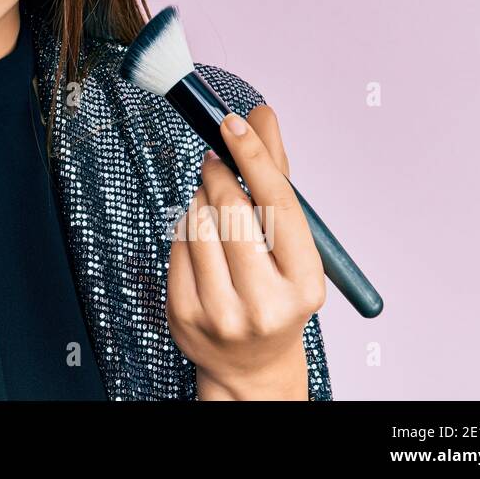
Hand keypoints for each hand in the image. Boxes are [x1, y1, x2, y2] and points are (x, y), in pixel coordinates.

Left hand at [165, 105, 325, 399]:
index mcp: (305, 283)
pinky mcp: (183, 315)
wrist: (251, 364)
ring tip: (211, 205)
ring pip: (197, 221)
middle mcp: (265, 303)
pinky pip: (174, 244)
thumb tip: (262, 114)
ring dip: (199, 198)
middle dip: (219, 173)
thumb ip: (276, 176)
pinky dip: (184, 227)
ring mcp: (221, 313)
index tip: (233, 122)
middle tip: (215, 161)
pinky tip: (199, 236)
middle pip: (231, 208)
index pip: (278, 204)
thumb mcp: (290, 242)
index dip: (253, 156)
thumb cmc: (275, 290)